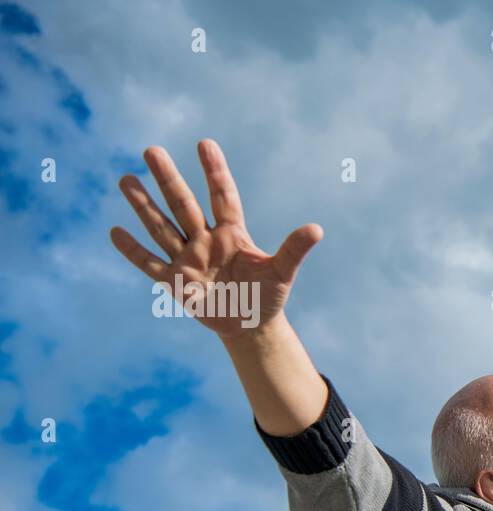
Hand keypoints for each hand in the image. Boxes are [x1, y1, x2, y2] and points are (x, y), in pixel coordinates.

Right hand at [110, 139, 321, 339]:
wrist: (250, 326)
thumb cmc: (267, 296)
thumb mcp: (282, 273)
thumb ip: (294, 250)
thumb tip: (317, 229)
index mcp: (232, 234)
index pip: (222, 196)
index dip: (215, 171)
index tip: (205, 143)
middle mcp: (206, 241)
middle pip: (184, 204)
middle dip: (168, 179)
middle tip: (152, 150)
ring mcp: (188, 260)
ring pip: (162, 227)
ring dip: (144, 206)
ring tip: (125, 179)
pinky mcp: (176, 283)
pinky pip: (150, 264)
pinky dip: (133, 251)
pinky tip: (115, 231)